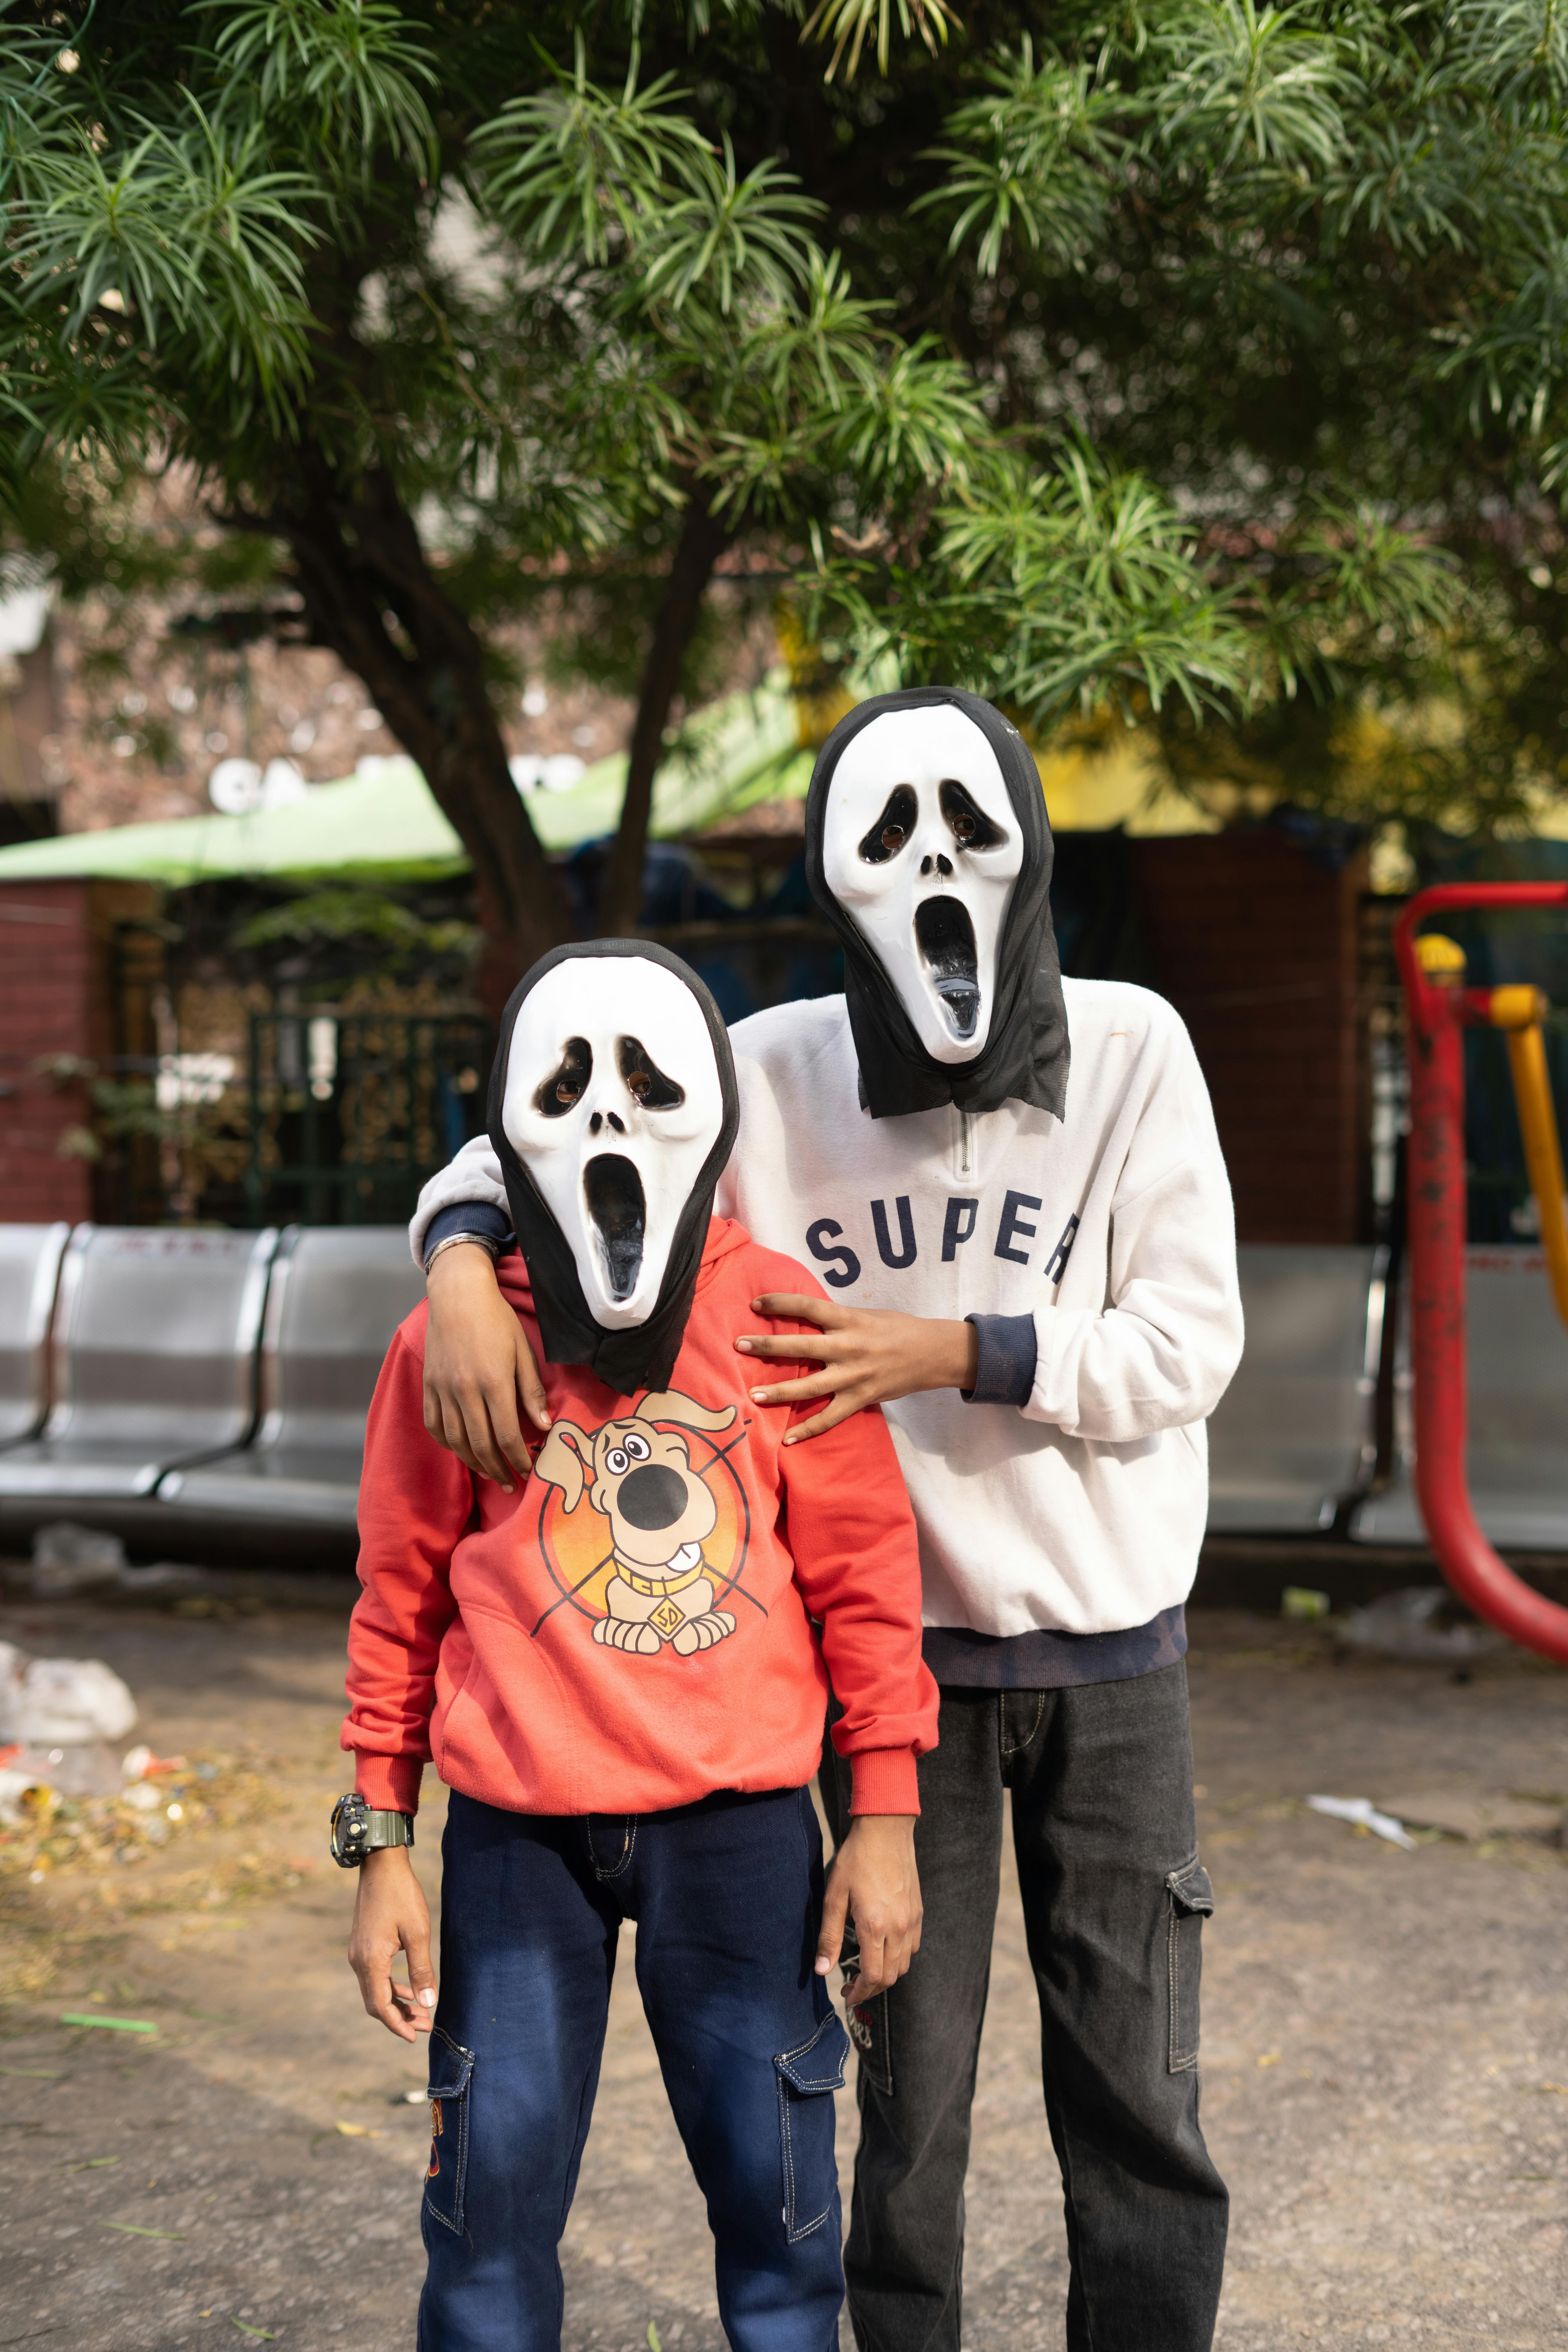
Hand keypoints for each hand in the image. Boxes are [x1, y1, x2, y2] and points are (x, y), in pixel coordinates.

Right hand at [348, 1846, 436, 2042]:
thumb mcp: (418, 1932)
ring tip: (421, 2012)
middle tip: (425, 2025)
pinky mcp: (362, 1945)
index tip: (415, 2036)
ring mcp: (358, 1953)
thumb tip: (428, 2002)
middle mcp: (358, 1961)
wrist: (381, 1866)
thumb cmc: (402, 1896)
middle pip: (376, 2002)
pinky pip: (375, 1976)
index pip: (380, 2006)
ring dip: (397, 2003)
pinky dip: (391, 1987)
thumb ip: (421, 1970)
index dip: (397, 2025)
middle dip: (400, 2017)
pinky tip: (409, 1989)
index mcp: (370, 1960)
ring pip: (375, 1990)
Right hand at [423, 1242, 548, 1492]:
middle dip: (498, 1470)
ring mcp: (442, 1389)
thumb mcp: (523, 1352)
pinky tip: (461, 1450)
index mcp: (493, 1382)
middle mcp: (464, 1390)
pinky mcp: (428, 1385)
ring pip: (456, 1441)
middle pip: (480, 1445)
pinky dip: (448, 1444)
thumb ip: (531, 1392)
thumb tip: (545, 1426)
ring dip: (473, 1463)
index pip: (507, 1435)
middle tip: (510, 1484)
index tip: (528, 1471)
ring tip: (489, 1473)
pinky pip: (434, 1425)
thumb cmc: (497, 1320)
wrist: (458, 1295)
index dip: (518, 1458)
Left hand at [736, 1294, 978, 1441]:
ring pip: (808, 1386)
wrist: (932, 1354)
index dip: (780, 1302)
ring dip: (778, 1392)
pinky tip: (787, 1441)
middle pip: (799, 1345)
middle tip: (739, 1346)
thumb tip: (806, 1317)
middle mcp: (847, 1346)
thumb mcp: (866, 1315)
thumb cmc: (898, 1329)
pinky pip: (829, 1418)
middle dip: (767, 1346)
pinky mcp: (860, 1399)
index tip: (755, 1304)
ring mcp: (853, 1376)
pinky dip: (808, 1430)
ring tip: (752, 1397)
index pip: (807, 1306)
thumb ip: (837, 1318)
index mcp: (848, 1319)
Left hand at [815, 1814, 920, 2006]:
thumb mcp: (834, 1896)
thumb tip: (822, 1971)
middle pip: (890, 1976)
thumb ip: (828, 1937)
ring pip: (904, 1965)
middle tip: (852, 1988)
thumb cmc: (855, 1860)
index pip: (873, 1976)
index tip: (847, 1996)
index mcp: (874, 1926)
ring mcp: (911, 1920)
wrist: (885, 1830)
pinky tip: (883, 1950)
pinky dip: (899, 1958)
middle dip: (871, 1989)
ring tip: (866, 1972)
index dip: (860, 1993)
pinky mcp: (918, 1912)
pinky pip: (913, 1947)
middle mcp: (898, 1927)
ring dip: (886, 1976)